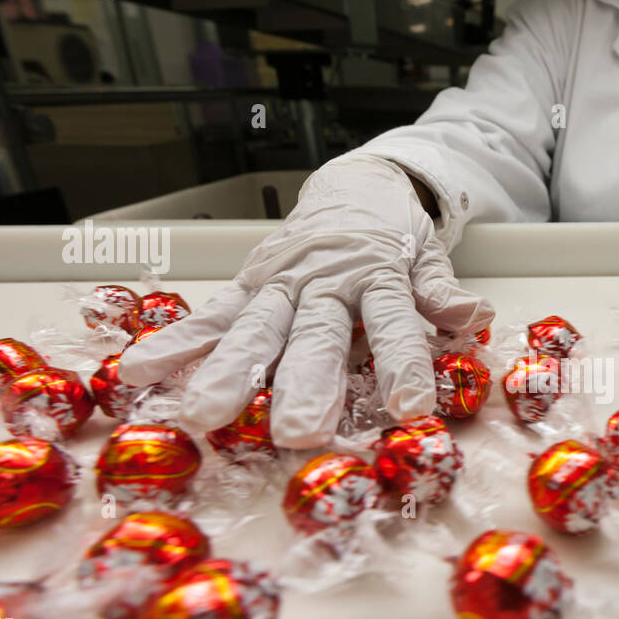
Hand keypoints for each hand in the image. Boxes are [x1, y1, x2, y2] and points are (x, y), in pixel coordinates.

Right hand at [118, 154, 493, 447]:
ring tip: (204, 415)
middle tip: (299, 431)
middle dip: (304, 383)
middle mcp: (323, 280)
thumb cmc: (392, 235)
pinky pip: (212, 316)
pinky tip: (141, 371)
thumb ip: (442, 293)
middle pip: (313, 334)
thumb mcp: (427, 258)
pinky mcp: (249, 285)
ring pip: (253, 329)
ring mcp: (280, 282)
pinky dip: (177, 343)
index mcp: (377, 273)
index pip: (392, 321)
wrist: (354, 186)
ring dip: (228, 373)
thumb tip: (476, 318)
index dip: (401, 362)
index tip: (410, 407)